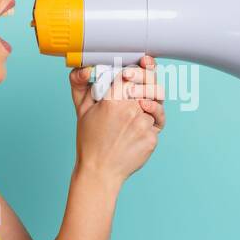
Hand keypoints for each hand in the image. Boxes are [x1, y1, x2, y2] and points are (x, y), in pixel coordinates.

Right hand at [72, 64, 162, 184]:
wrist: (100, 171)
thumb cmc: (90, 140)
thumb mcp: (82, 110)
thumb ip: (82, 85)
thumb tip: (87, 68)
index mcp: (112, 102)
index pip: (130, 75)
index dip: (134, 69)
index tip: (136, 68)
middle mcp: (130, 111)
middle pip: (150, 85)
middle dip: (149, 79)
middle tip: (145, 79)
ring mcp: (143, 125)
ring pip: (156, 104)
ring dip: (149, 103)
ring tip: (140, 106)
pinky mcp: (152, 138)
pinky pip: (157, 122)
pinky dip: (150, 121)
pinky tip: (137, 127)